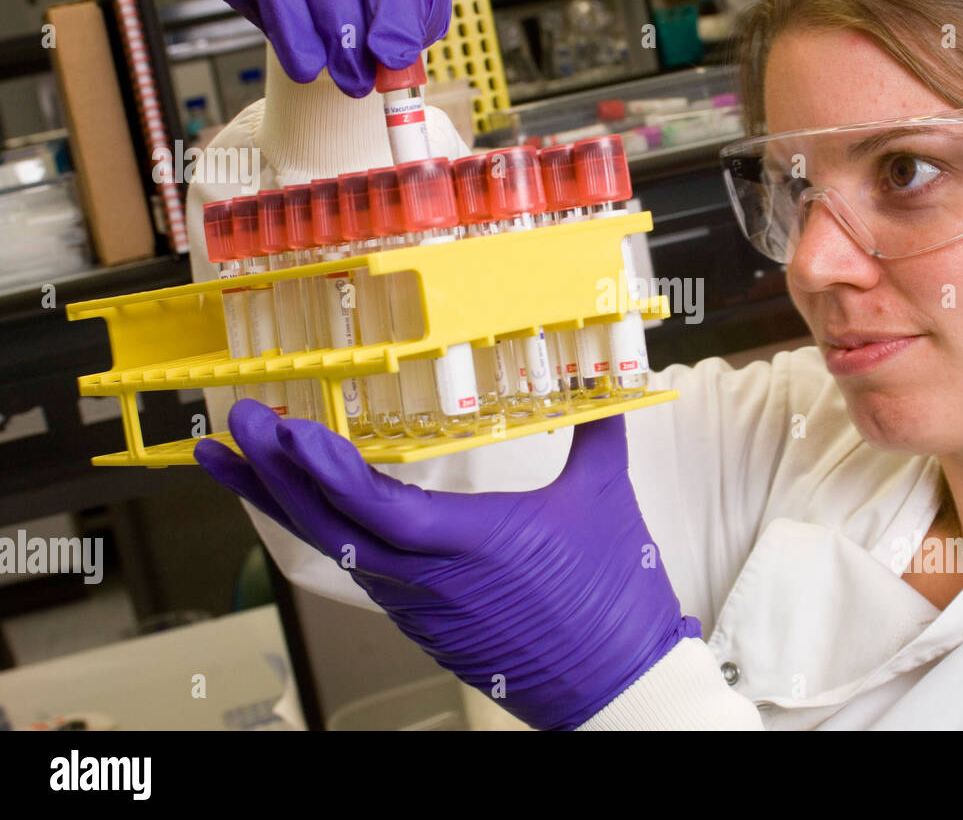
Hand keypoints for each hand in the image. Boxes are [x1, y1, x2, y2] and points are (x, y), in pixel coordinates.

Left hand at [195, 400, 699, 729]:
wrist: (616, 688)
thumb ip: (597, 432)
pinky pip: (360, 572)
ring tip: (243, 462)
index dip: (325, 468)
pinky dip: (323, 533)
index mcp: (474, 544)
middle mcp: (433, 579)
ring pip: (337, 552)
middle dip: (274, 475)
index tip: (287, 430)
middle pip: (331, 530)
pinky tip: (307, 510)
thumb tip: (603, 384)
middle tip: (236, 427)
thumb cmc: (612, 601)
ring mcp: (423, 606)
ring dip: (287, 504)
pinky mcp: (427, 622)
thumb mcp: (606, 500)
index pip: (378, 506)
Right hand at [201, 0, 452, 96]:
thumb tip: (393, 69)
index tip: (392, 54)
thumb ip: (409, 38)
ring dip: (290, 22)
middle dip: (337, 20)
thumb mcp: (418, 17)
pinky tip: (285, 40)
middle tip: (352, 77)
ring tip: (310, 71)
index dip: (390, 1)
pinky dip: (254, 12)